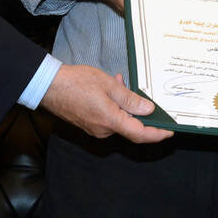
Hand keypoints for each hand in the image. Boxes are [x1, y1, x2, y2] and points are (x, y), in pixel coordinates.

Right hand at [40, 63, 172, 143]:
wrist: (48, 86)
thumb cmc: (76, 83)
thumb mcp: (108, 86)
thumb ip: (130, 99)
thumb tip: (148, 110)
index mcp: (111, 121)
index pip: (140, 134)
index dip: (157, 134)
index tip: (170, 132)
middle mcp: (103, 130)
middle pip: (130, 126)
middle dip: (138, 109)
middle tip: (138, 90)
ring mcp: (95, 129)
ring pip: (118, 119)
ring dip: (124, 104)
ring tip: (119, 82)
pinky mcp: (88, 124)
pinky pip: (108, 118)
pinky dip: (113, 106)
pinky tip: (109, 88)